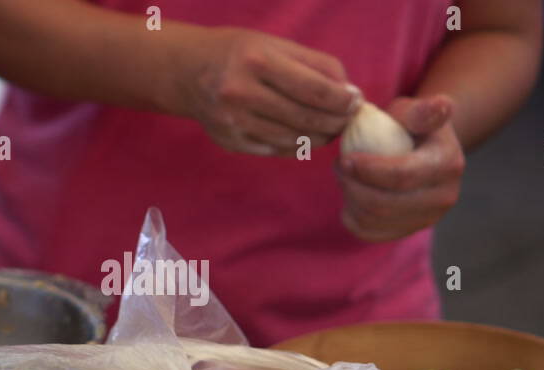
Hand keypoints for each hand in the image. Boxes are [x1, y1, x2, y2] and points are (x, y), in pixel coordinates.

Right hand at [171, 27, 360, 156]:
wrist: (187, 72)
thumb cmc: (240, 53)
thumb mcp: (275, 44)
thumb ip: (315, 65)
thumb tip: (349, 94)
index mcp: (258, 62)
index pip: (314, 90)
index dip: (342, 100)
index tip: (356, 102)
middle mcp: (243, 93)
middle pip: (306, 118)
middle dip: (335, 122)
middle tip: (348, 120)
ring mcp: (234, 122)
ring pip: (293, 140)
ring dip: (319, 137)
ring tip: (330, 129)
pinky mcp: (231, 142)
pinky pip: (275, 150)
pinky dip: (295, 145)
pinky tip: (304, 136)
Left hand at [336, 95, 464, 241]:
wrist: (424, 149)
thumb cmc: (413, 124)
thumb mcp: (417, 110)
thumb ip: (421, 110)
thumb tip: (433, 110)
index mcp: (448, 164)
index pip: (403, 176)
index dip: (368, 170)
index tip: (345, 158)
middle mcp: (443, 196)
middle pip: (385, 204)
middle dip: (353, 186)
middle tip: (338, 165)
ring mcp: (428, 218)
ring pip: (375, 220)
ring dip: (350, 199)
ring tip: (343, 176)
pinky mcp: (409, 230)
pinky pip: (371, 233)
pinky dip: (352, 217)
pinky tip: (349, 197)